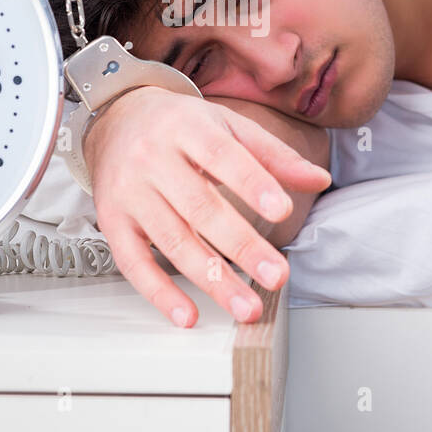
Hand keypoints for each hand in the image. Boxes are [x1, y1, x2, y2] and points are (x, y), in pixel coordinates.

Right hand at [83, 86, 332, 326]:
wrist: (117, 117)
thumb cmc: (178, 125)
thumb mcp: (227, 125)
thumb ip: (273, 155)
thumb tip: (318, 179)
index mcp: (187, 127)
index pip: (221, 157)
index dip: (251, 185)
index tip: (281, 210)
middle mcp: (153, 159)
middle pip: (200, 208)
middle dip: (241, 246)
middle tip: (275, 276)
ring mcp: (130, 192)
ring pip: (172, 241)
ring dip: (211, 280)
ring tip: (245, 306)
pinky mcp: (113, 221)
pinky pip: (133, 263)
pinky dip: (159, 293)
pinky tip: (187, 314)